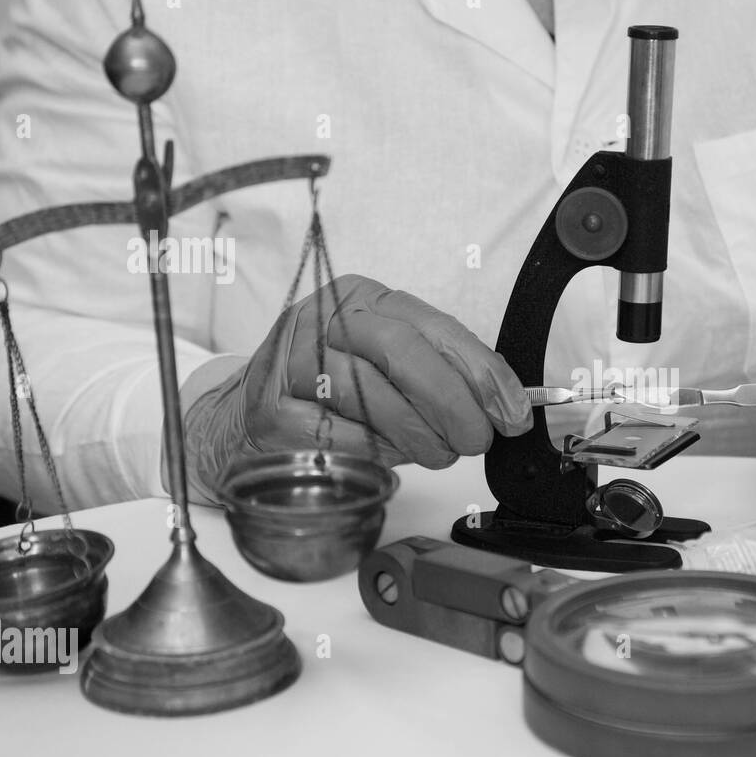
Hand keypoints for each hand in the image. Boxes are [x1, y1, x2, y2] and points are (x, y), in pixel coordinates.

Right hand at [183, 275, 530, 500]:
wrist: (244, 422)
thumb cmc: (331, 393)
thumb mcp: (389, 367)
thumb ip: (444, 375)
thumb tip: (506, 405)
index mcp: (361, 299)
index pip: (433, 326)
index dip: (481, 371)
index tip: (511, 410)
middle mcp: (322, 321)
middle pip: (401, 350)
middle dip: (453, 401)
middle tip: (478, 438)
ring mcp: (291, 364)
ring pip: (372, 395)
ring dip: (420, 435)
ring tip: (439, 453)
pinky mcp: (273, 411)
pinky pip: (341, 435)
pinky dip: (378, 453)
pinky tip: (391, 456)